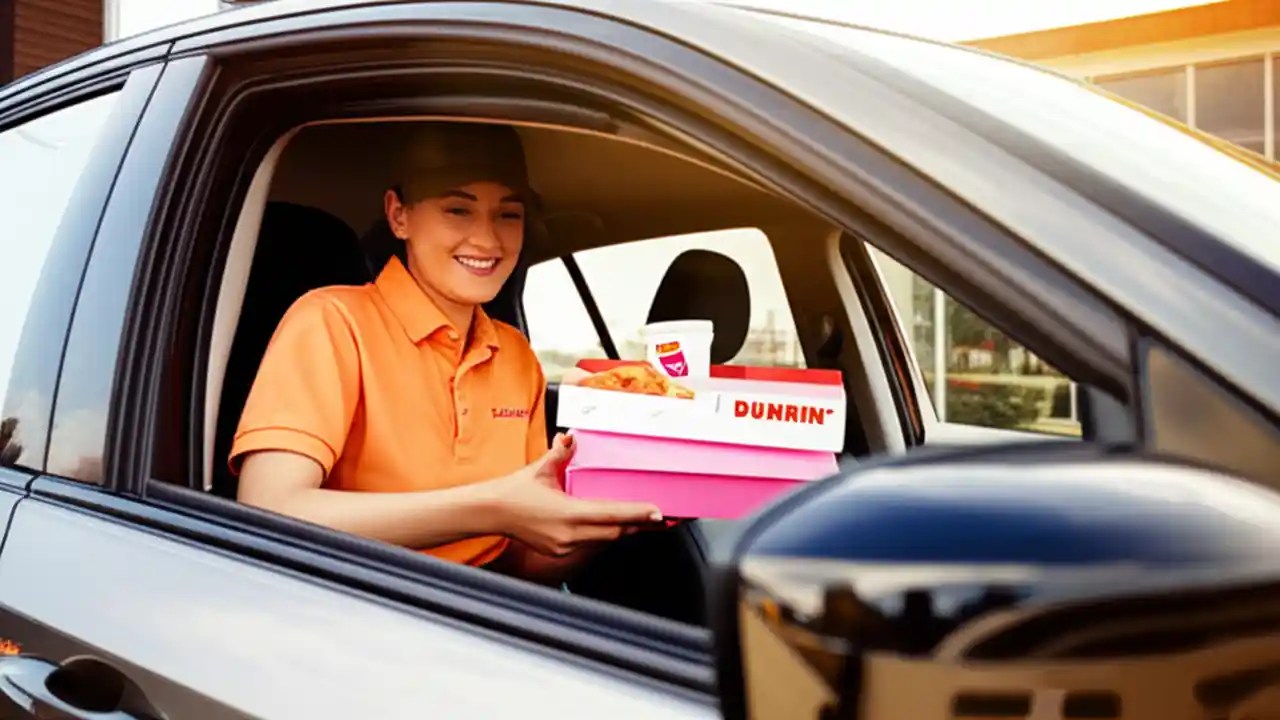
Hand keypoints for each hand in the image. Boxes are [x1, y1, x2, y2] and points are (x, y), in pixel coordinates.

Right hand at [490, 433, 662, 556]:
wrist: (489, 512)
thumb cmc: (513, 491)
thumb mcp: (540, 469)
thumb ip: (560, 453)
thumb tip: (570, 437)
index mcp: (568, 513)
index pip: (612, 515)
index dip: (638, 514)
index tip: (659, 513)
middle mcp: (569, 535)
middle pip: (615, 532)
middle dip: (640, 525)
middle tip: (664, 518)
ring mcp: (564, 546)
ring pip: (605, 539)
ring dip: (624, 529)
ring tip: (646, 521)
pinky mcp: (559, 551)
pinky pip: (591, 542)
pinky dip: (604, 533)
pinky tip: (615, 525)